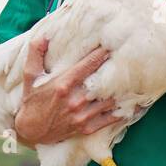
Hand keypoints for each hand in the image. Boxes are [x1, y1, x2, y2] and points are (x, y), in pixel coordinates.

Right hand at [14, 37, 128, 145]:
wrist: (30, 130)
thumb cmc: (32, 100)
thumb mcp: (30, 75)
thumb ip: (36, 53)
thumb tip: (44, 35)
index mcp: (63, 84)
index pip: (88, 65)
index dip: (102, 54)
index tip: (112, 45)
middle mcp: (75, 100)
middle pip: (103, 82)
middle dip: (115, 70)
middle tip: (130, 59)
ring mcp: (82, 115)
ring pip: (110, 100)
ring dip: (122, 90)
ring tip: (135, 79)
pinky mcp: (86, 127)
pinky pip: (110, 119)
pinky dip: (123, 111)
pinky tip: (134, 103)